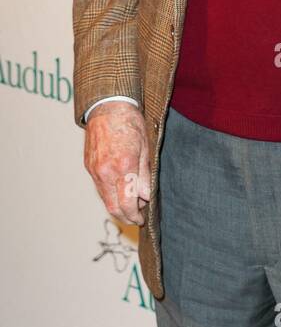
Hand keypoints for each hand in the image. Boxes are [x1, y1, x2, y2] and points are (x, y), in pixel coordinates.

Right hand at [83, 101, 150, 227]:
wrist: (107, 107)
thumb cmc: (130, 123)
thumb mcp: (145, 147)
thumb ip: (145, 175)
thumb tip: (145, 196)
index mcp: (124, 166)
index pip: (127, 202)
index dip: (135, 215)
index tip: (142, 219)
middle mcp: (106, 171)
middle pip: (113, 207)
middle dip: (126, 217)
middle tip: (137, 219)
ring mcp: (95, 170)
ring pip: (105, 199)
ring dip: (117, 208)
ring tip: (131, 207)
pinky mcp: (89, 167)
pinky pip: (99, 188)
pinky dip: (110, 196)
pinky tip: (120, 193)